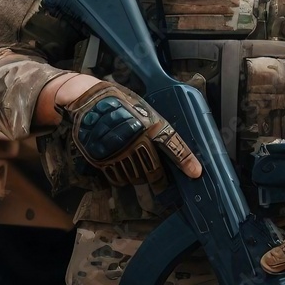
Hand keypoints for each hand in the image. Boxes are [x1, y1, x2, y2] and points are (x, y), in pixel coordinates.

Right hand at [61, 80, 202, 186]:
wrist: (89, 100)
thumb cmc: (120, 101)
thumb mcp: (143, 109)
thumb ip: (155, 127)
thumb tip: (169, 144)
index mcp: (149, 125)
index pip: (173, 145)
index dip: (186, 160)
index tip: (195, 173)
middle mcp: (136, 140)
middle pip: (154, 170)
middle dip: (160, 181)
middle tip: (161, 184)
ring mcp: (119, 152)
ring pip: (136, 177)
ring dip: (141, 179)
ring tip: (140, 175)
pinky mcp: (103, 159)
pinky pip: (118, 178)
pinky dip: (124, 179)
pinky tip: (125, 171)